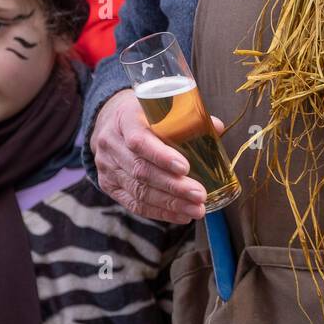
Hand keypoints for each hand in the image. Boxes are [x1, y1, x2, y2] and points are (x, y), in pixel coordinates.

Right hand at [92, 87, 224, 223]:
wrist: (110, 121)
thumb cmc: (144, 115)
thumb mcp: (160, 107)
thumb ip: (187, 118)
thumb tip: (217, 128)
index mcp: (125, 118)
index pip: (139, 140)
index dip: (161, 156)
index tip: (185, 168)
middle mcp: (111, 143)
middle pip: (141, 170)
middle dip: (173, 186)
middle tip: (200, 195)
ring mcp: (106, 166)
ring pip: (138, 190)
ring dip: (170, 204)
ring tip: (196, 209)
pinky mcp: (108, 185)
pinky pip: (134, 203)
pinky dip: (159, 212)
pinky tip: (181, 216)